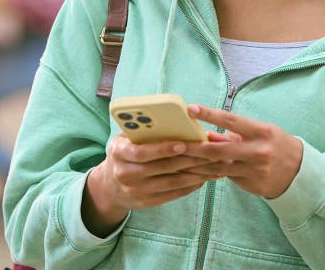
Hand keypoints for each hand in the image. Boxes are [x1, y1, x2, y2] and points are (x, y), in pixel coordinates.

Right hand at [82, 133, 219, 236]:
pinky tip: (204, 178)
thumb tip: (174, 122)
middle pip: (162, 167)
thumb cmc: (123, 153)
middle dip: (190, 159)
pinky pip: (173, 194)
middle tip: (212, 151)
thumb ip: (141, 131)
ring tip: (215, 166)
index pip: (141, 152)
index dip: (162, 148)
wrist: (109, 186)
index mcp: (118, 152)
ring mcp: (136, 191)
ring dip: (196, 174)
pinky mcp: (146, 202)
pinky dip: (190, 186)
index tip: (183, 143)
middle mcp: (125, 173)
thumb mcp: (124, 139)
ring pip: (172, 182)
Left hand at [182, 105, 303, 198]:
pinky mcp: (252, 185)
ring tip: (176, 159)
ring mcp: (255, 171)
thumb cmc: (275, 145)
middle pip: (219, 150)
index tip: (191, 109)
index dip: (210, 114)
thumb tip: (206, 134)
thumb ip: (233, 134)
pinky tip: (192, 172)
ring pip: (219, 167)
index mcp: (261, 132)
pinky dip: (208, 174)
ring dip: (196, 164)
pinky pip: (225, 178)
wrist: (300, 173)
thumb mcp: (259, 133)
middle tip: (175, 143)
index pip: (231, 120)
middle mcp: (258, 151)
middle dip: (195, 147)